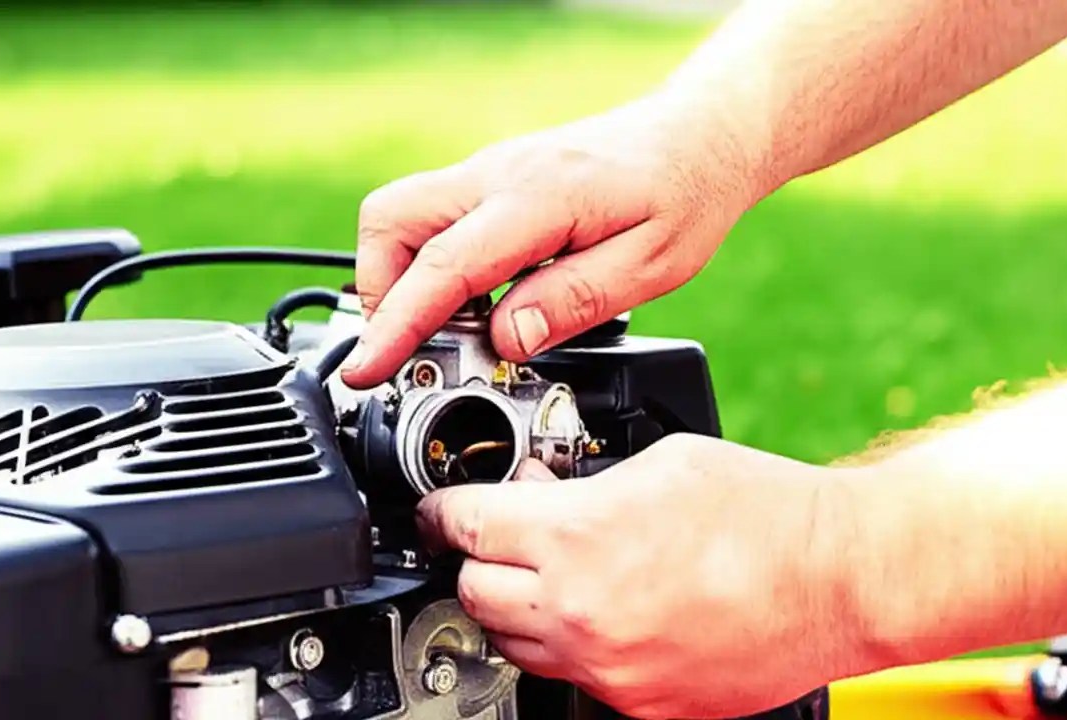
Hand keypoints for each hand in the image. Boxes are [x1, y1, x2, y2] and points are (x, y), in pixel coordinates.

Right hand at [342, 92, 771, 388]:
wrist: (698, 136)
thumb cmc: (684, 195)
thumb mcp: (651, 266)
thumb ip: (573, 302)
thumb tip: (506, 338)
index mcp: (537, 198)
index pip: (443, 265)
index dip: (397, 324)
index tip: (368, 369)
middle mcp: (499, 174)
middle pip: (390, 222)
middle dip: (381, 292)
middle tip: (411, 346)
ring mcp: (489, 171)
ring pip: (403, 217)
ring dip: (402, 278)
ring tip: (446, 330)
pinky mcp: (492, 180)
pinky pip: (434, 220)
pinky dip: (431, 265)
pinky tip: (474, 301)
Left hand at [415, 434, 878, 718]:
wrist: (843, 578)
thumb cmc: (768, 513)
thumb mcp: (659, 461)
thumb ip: (581, 480)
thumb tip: (540, 489)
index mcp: (578, 537)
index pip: (465, 524)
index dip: (443, 510)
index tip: (441, 509)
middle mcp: (582, 613)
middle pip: (474, 591)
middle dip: (477, 558)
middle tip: (500, 536)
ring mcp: (610, 669)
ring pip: (513, 644)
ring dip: (516, 607)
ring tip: (553, 575)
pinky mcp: (640, 704)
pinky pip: (572, 678)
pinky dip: (571, 646)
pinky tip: (604, 612)